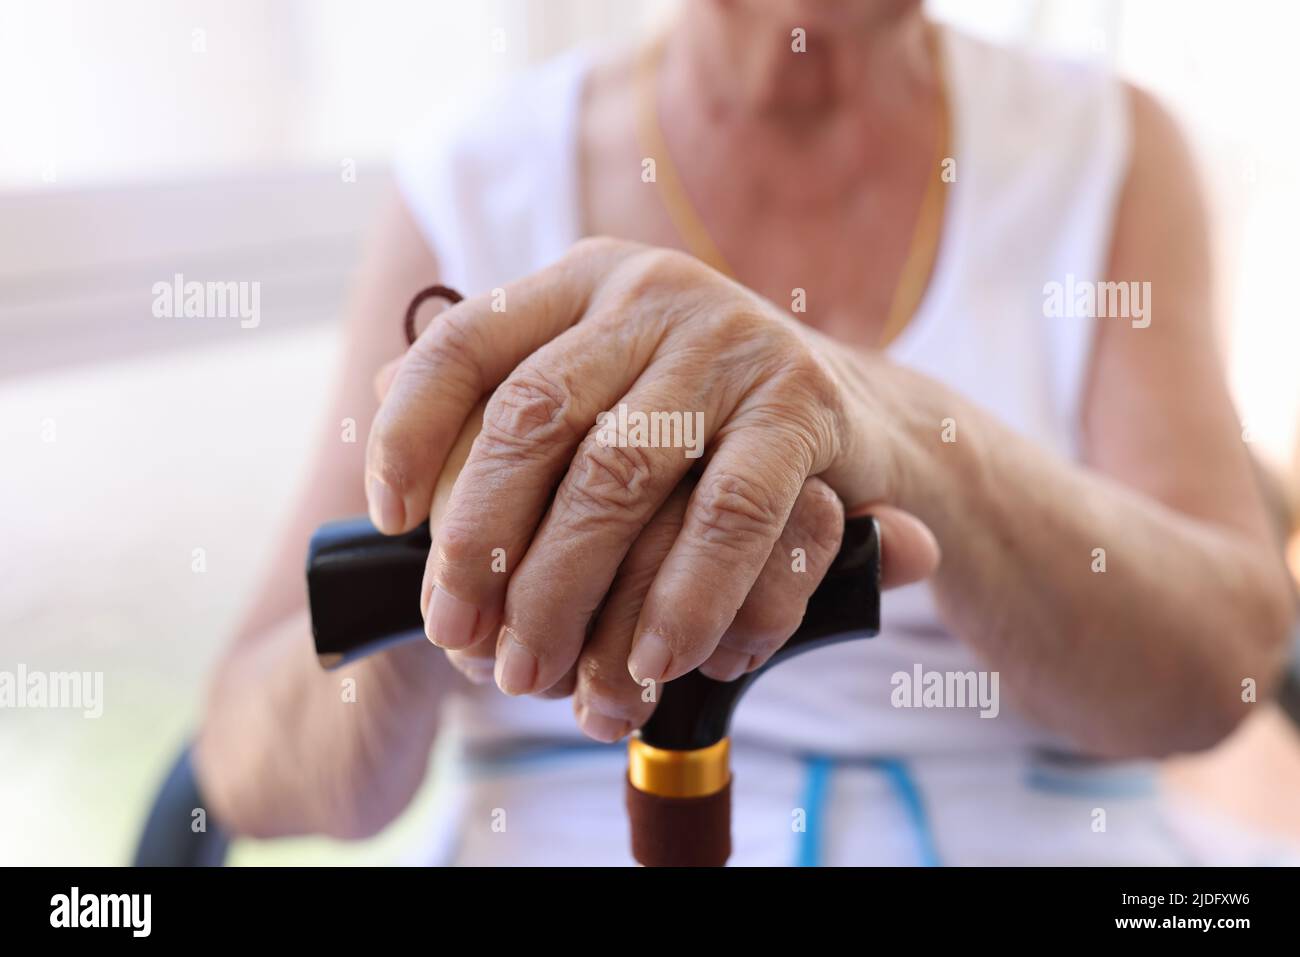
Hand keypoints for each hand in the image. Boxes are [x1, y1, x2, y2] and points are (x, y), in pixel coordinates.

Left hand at [367, 239, 937, 736]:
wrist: (867, 420)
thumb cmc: (703, 425)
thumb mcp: (603, 391)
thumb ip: (507, 394)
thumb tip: (379, 395)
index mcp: (583, 284)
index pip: (464, 341)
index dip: (409, 431)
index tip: (387, 519)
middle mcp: (651, 294)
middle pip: (531, 418)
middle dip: (483, 544)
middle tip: (463, 642)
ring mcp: (732, 339)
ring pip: (620, 475)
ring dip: (569, 592)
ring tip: (541, 677)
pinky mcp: (805, 402)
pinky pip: (730, 514)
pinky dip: (687, 598)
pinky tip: (655, 659)